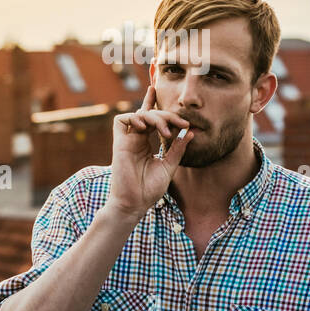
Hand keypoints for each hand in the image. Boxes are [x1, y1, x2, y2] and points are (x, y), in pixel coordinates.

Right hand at [106, 85, 194, 219]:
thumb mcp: (169, 166)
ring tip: (166, 132)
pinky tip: (145, 127)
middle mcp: (135, 140)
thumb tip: (190, 132)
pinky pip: (120, 121)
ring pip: (138, 115)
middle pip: (149, 114)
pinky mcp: (119, 144)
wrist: (135, 204)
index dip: (158, 106)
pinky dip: (134, 118)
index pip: (151, 119)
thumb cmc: (149, 189)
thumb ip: (177, 149)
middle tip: (182, 124)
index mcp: (145, 144)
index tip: (185, 121)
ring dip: (154, 117)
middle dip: (167, 116)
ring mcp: (127, 141)